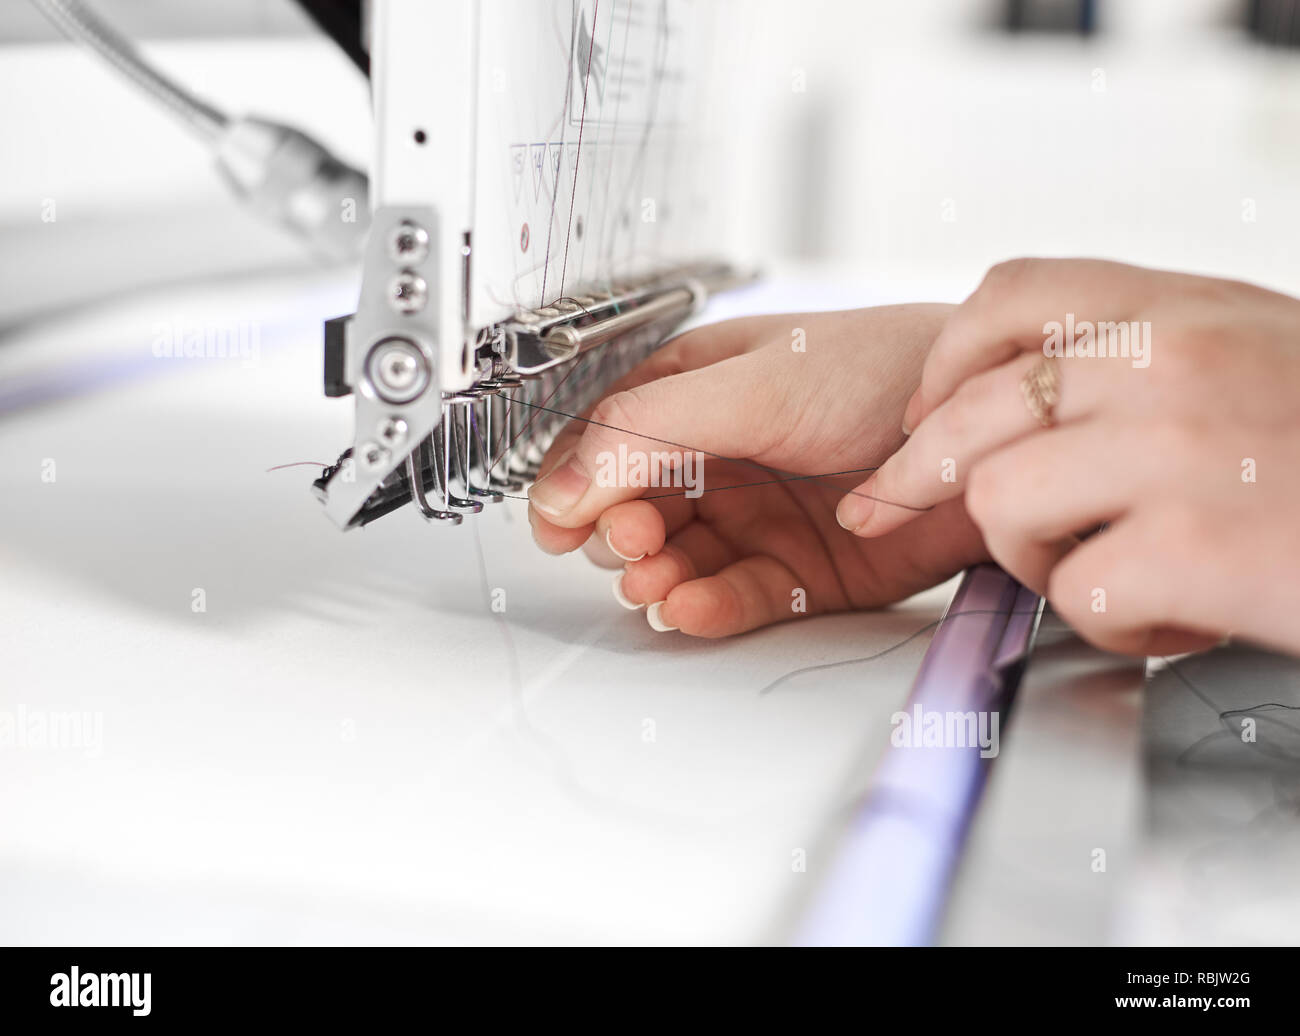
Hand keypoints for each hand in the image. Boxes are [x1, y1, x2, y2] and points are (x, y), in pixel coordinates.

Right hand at [526, 305, 988, 635]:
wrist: (989, 424)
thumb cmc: (886, 370)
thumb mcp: (754, 387)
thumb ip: (650, 433)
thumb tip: (561, 486)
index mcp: (694, 394)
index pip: (605, 446)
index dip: (575, 487)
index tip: (562, 523)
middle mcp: (719, 457)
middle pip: (632, 512)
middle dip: (622, 535)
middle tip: (634, 542)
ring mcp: (757, 516)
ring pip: (678, 562)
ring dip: (658, 578)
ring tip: (658, 585)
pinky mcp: (800, 571)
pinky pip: (734, 598)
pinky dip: (708, 608)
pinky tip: (692, 608)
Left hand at [839, 258, 1299, 656]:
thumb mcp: (1261, 361)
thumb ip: (1150, 360)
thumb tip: (1021, 397)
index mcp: (1192, 306)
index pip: (1012, 293)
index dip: (942, 362)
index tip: (918, 417)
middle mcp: (1178, 358)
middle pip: (973, 413)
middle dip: (923, 480)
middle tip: (894, 513)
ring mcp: (1181, 447)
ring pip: (1000, 503)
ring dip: (1039, 557)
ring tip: (1118, 569)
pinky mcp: (1196, 544)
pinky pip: (1074, 591)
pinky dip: (1117, 623)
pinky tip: (1180, 617)